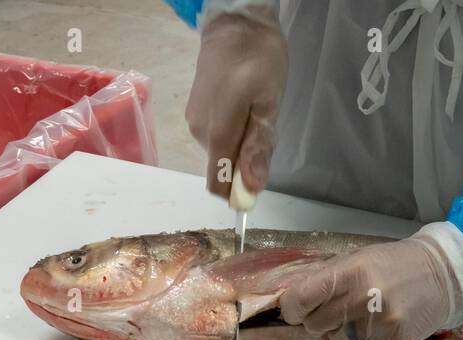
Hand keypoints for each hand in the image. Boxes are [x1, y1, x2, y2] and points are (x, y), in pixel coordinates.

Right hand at [185, 7, 287, 200]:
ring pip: (220, 150)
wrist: (235, 23)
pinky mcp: (194, 112)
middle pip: (222, 166)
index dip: (236, 192)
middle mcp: (198, 132)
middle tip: (263, 126)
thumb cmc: (258, 58)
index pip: (217, 183)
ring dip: (239, 142)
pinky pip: (215, 135)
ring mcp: (193, 121)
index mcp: (217, 133)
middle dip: (243, 160)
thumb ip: (258, 146)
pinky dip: (231, 130)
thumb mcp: (269, 102)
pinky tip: (242, 105)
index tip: (255, 183)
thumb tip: (251, 188)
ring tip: (254, 110)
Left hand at [278, 224, 462, 339]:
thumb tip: (292, 301)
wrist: (443, 275)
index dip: (292, 308)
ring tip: (363, 314)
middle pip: (314, 325)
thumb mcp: (358, 259)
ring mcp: (379, 324)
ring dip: (341, 331)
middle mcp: (363, 299)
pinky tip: (377, 324)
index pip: (300, 300)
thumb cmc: (394, 264)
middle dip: (319, 319)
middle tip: (338, 308)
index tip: (295, 309)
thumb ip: (325, 279)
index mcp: (351, 273)